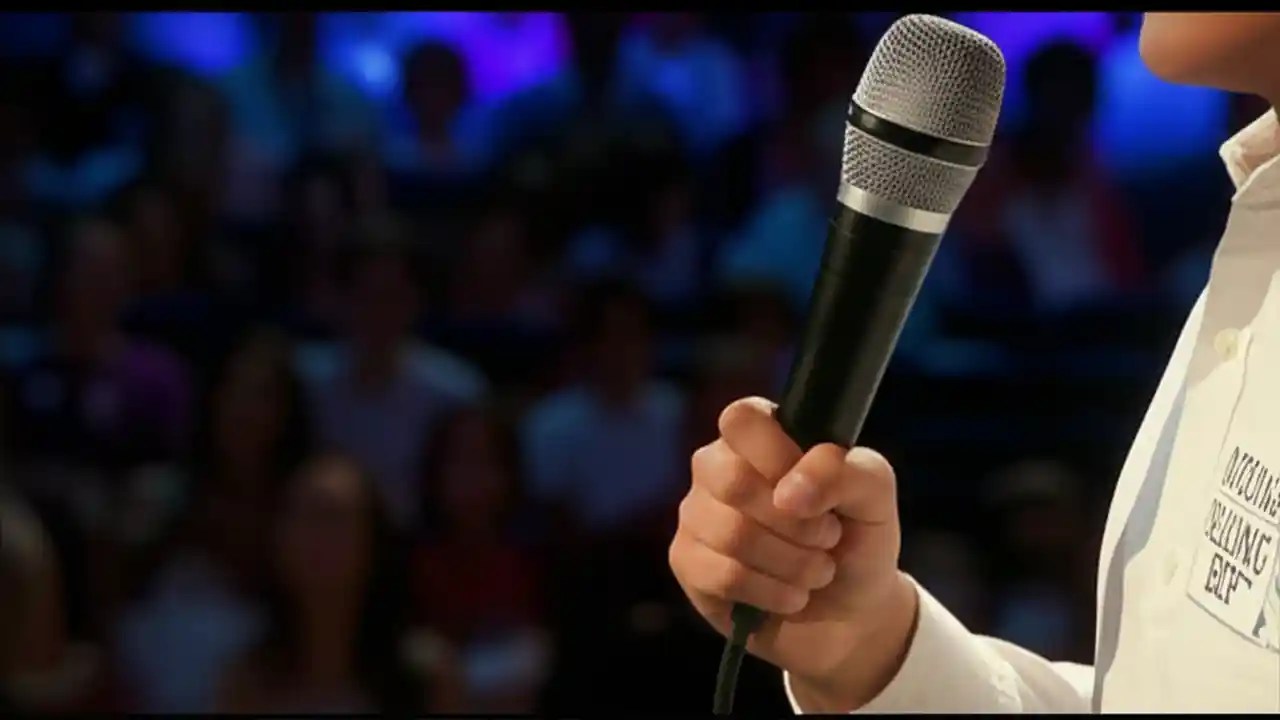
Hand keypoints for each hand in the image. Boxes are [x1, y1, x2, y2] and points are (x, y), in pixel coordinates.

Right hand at [669, 397, 917, 710]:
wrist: (850, 614)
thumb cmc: (857, 540)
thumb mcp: (874, 497)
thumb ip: (845, 473)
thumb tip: (788, 493)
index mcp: (759, 436)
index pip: (742, 418)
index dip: (777, 456)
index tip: (814, 493)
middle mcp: (718, 467)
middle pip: (732, 480)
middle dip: (796, 524)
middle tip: (827, 537)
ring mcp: (696, 514)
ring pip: (731, 534)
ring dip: (793, 563)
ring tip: (816, 571)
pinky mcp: (687, 562)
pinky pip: (722, 575)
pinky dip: (772, 592)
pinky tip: (790, 595)